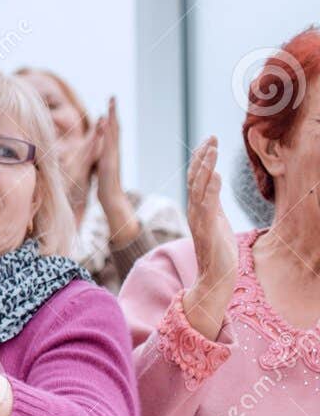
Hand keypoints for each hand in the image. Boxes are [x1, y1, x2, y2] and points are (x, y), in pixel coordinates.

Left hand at [92, 97, 124, 205]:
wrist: (111, 196)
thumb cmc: (105, 184)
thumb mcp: (101, 166)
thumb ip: (101, 157)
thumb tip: (99, 152)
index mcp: (111, 151)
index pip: (112, 131)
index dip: (111, 117)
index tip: (110, 105)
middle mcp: (114, 150)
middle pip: (115, 126)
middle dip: (114, 111)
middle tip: (113, 97)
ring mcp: (113, 154)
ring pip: (114, 131)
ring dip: (112, 116)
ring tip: (111, 103)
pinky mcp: (109, 160)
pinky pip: (109, 142)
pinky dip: (108, 132)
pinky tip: (106, 122)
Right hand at [182, 137, 236, 339]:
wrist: (216, 278)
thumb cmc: (219, 251)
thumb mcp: (218, 220)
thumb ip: (214, 202)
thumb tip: (214, 182)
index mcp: (198, 208)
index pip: (196, 178)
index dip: (201, 158)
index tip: (210, 140)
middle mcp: (195, 211)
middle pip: (195, 178)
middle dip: (203, 157)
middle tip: (211, 137)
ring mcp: (199, 220)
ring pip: (199, 188)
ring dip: (205, 168)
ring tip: (212, 150)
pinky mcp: (207, 230)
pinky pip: (207, 206)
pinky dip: (210, 189)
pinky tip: (215, 175)